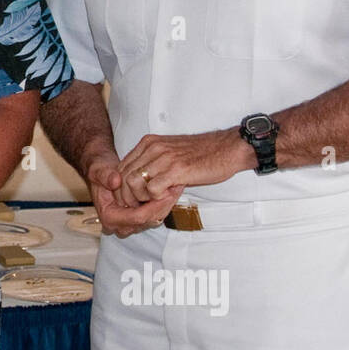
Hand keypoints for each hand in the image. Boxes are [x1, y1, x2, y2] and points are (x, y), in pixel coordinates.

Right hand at [87, 159, 181, 237]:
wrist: (101, 171)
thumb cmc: (99, 170)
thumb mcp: (98, 169)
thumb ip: (105, 176)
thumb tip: (115, 181)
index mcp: (109, 216)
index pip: (138, 217)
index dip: (154, 205)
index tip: (167, 191)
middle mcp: (120, 224)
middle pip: (149, 220)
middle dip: (164, 205)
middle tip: (176, 188)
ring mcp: (130, 223)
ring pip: (155, 219)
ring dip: (167, 204)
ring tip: (176, 186)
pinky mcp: (137, 218)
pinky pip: (155, 214)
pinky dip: (164, 203)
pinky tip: (171, 189)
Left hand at [114, 129, 248, 206]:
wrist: (227, 149)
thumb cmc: (201, 154)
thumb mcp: (170, 152)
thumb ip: (152, 162)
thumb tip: (136, 181)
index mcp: (148, 143)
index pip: (121, 167)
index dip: (122, 187)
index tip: (132, 199)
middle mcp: (153, 148)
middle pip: (123, 177)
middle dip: (127, 197)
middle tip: (140, 206)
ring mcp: (164, 158)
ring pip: (133, 183)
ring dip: (140, 198)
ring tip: (153, 202)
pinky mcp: (177, 170)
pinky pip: (152, 189)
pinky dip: (156, 198)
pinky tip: (167, 197)